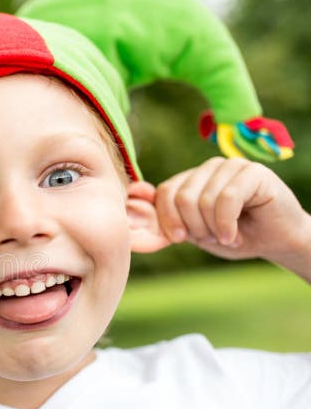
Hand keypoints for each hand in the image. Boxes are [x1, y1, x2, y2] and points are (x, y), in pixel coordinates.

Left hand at [154, 157, 310, 265]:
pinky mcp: (253, 172)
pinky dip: (226, 225)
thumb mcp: (193, 233)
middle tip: (211, 238)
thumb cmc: (233, 237)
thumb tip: (133, 202)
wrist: (275, 242)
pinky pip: (226, 199)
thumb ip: (166, 220)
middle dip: (194, 228)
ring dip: (213, 229)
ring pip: (203, 199)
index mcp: (191, 180)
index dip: (168, 220)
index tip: (180, 239)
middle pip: (182, 197)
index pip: (164, 193)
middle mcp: (208, 168)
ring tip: (226, 236)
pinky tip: (234, 235)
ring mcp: (231, 166)